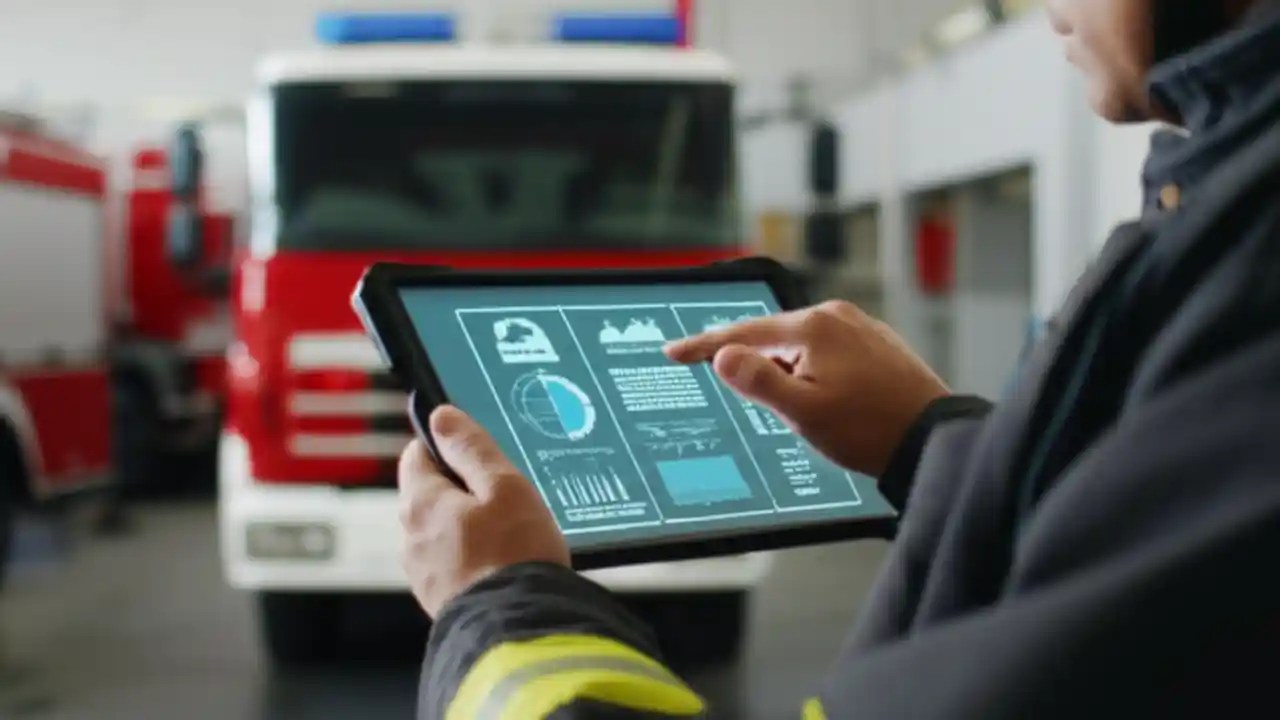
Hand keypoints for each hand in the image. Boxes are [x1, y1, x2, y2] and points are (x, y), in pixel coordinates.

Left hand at [398, 405, 569, 617]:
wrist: (520, 631)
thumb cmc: (516, 556)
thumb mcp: (504, 486)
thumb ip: (471, 448)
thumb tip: (442, 416)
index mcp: (420, 502)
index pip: (417, 454)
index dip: (447, 446)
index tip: (477, 450)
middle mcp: (411, 538)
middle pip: (430, 494)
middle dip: (463, 488)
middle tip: (506, 492)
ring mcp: (423, 573)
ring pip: (443, 531)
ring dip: (470, 525)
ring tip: (513, 531)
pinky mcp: (441, 600)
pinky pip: (454, 563)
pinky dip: (475, 556)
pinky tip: (506, 561)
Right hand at [664, 300, 947, 476]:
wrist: (933, 437)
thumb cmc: (870, 430)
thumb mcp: (803, 413)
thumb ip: (759, 382)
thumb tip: (724, 357)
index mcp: (813, 327)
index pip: (743, 334)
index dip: (704, 346)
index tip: (675, 351)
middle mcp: (836, 316)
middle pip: (772, 338)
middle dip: (755, 367)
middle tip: (753, 399)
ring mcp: (859, 327)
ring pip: (800, 347)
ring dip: (788, 375)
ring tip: (806, 412)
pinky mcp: (875, 343)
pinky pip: (826, 352)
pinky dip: (812, 373)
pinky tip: (825, 400)